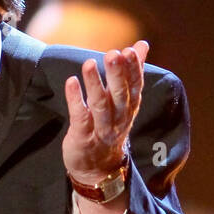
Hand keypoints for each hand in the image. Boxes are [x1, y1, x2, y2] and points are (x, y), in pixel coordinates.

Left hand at [62, 41, 147, 184]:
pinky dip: (75, 99)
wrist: (98, 169)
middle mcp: (118, 119)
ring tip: (88, 63)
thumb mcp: (124, 101)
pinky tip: (71, 82)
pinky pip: (80, 117)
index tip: (131, 50)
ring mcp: (100, 129)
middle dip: (117, 74)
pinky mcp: (82, 137)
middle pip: (120, 95)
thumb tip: (143, 44)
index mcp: (128, 108)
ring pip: (100, 106)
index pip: (134, 87)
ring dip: (94, 84)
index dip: (134, 69)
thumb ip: (132, 72)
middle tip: (113, 54)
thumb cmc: (110, 127)